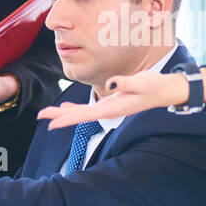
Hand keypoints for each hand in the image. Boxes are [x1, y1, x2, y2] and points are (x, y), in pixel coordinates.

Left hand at [37, 68, 205, 128]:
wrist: (165, 91)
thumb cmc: (154, 86)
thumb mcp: (141, 82)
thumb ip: (126, 82)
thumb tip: (111, 83)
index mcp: (112, 108)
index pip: (84, 115)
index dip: (66, 119)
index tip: (51, 123)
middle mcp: (108, 110)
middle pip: (79, 116)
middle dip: (59, 116)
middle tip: (40, 116)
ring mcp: (109, 108)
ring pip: (81, 113)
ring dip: (64, 113)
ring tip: (47, 114)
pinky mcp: (111, 103)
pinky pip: (88, 108)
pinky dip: (75, 109)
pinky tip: (66, 108)